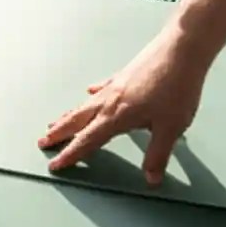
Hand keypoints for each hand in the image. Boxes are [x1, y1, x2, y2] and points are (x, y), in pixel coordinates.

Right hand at [38, 25, 210, 184]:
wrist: (182, 48)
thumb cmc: (178, 86)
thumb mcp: (171, 127)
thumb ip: (158, 154)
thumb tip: (151, 178)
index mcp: (117, 116)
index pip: (87, 141)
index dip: (71, 155)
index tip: (55, 165)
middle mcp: (110, 100)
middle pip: (77, 120)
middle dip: (59, 134)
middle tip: (43, 142)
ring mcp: (116, 85)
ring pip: (85, 104)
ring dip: (69, 116)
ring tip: (55, 123)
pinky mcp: (125, 74)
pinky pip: (102, 88)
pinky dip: (92, 95)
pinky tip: (90, 92)